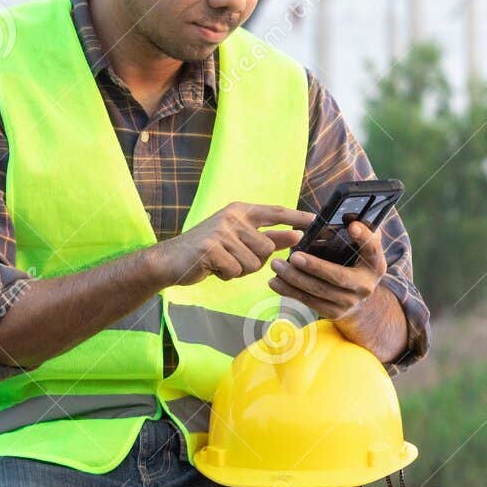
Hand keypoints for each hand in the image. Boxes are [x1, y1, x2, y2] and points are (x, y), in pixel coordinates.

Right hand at [154, 202, 314, 286]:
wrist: (170, 260)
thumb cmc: (209, 250)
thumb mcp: (238, 239)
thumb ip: (267, 237)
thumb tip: (296, 235)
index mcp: (240, 210)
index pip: (275, 211)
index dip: (296, 217)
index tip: (315, 220)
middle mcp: (231, 217)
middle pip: (266, 248)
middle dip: (255, 261)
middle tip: (234, 259)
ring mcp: (220, 232)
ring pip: (252, 262)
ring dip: (240, 269)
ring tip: (222, 262)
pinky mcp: (211, 249)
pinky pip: (235, 271)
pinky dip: (227, 275)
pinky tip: (213, 268)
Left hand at [268, 219, 386, 323]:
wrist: (356, 297)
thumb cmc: (354, 262)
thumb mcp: (361, 248)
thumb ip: (358, 232)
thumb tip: (347, 216)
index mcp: (375, 264)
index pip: (373, 248)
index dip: (364, 238)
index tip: (352, 226)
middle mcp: (366, 286)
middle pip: (338, 276)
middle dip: (314, 266)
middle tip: (293, 256)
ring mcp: (349, 302)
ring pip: (319, 291)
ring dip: (295, 279)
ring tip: (276, 265)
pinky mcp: (333, 313)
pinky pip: (309, 302)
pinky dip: (290, 291)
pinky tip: (275, 281)